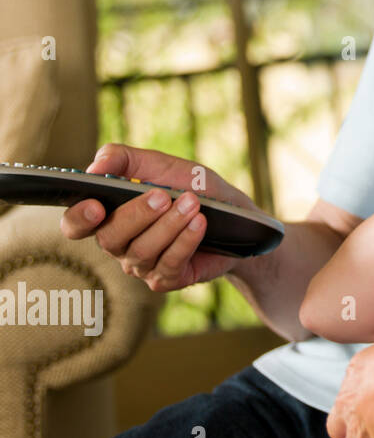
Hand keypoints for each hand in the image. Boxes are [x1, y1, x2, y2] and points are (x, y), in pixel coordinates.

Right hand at [59, 143, 256, 291]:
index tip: (96, 206)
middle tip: (163, 196)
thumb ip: (122, 159)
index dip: (79, 219)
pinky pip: (170, 263)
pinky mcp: (166, 279)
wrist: (234, 214)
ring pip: (142, 250)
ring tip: (192, 204)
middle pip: (110, 237)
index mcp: (108, 216)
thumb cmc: (189, 186)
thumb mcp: (159, 164)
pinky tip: (200, 223)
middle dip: (137, 215)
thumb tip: (95, 167)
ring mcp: (140, 265)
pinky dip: (185, 240)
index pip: (75, 225)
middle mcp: (118, 244)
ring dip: (169, 224)